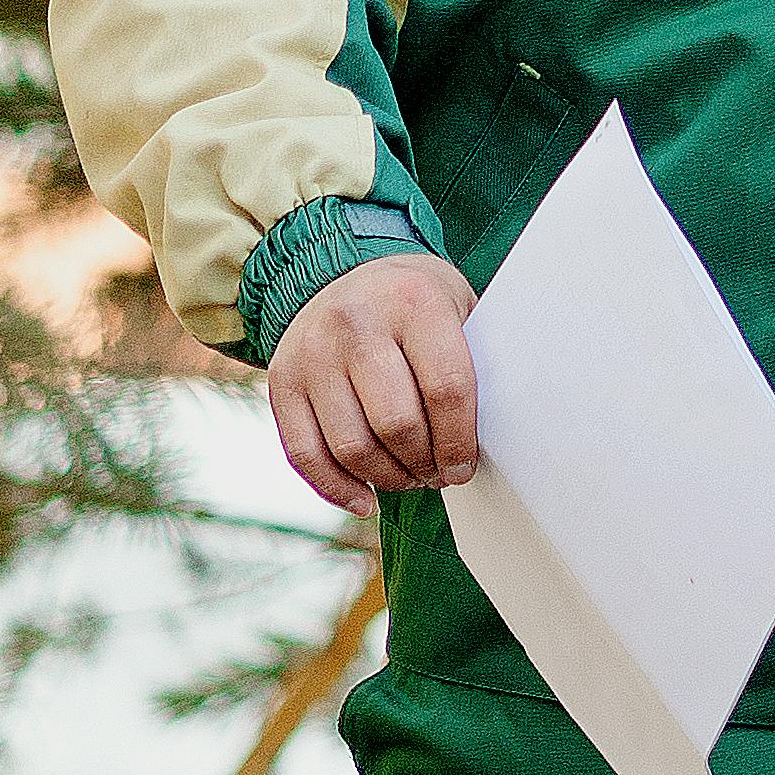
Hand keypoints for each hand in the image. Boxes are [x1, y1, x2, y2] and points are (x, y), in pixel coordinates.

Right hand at [262, 253, 484, 510]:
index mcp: (414, 302)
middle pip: (396, 422)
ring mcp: (311, 352)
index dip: (460, 441)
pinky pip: (304, 453)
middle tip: (438, 474)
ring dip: (386, 478)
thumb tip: (493, 437)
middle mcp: (356, 324)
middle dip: (424, 463)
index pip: (446, 388)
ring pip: (350, 445)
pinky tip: (366, 500)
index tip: (464, 468)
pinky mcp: (281, 380)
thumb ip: (472, 362)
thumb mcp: (457, 310)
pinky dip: (336, 488)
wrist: (345, 273)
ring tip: (410, 479)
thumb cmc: (416, 304)